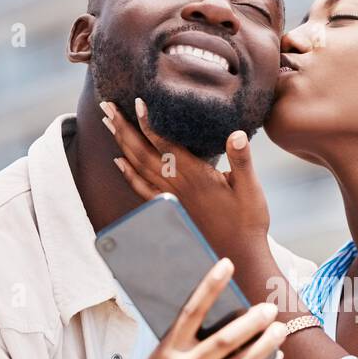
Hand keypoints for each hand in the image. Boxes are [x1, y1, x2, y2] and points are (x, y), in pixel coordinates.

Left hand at [102, 98, 270, 260]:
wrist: (238, 256)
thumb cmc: (247, 221)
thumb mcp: (250, 189)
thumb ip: (242, 160)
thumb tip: (236, 133)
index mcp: (196, 176)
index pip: (166, 144)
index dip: (149, 123)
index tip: (136, 102)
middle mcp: (177, 185)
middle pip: (143, 153)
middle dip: (124, 128)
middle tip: (107, 106)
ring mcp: (171, 198)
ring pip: (138, 167)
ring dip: (121, 144)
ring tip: (107, 123)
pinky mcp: (170, 208)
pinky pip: (142, 189)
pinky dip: (127, 174)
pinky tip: (118, 162)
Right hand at [123, 258, 284, 358]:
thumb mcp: (160, 355)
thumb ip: (184, 336)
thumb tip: (220, 308)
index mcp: (168, 350)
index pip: (191, 312)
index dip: (209, 286)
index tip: (227, 264)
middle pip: (225, 341)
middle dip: (251, 323)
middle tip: (270, 307)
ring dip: (265, 345)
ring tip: (280, 329)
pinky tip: (276, 356)